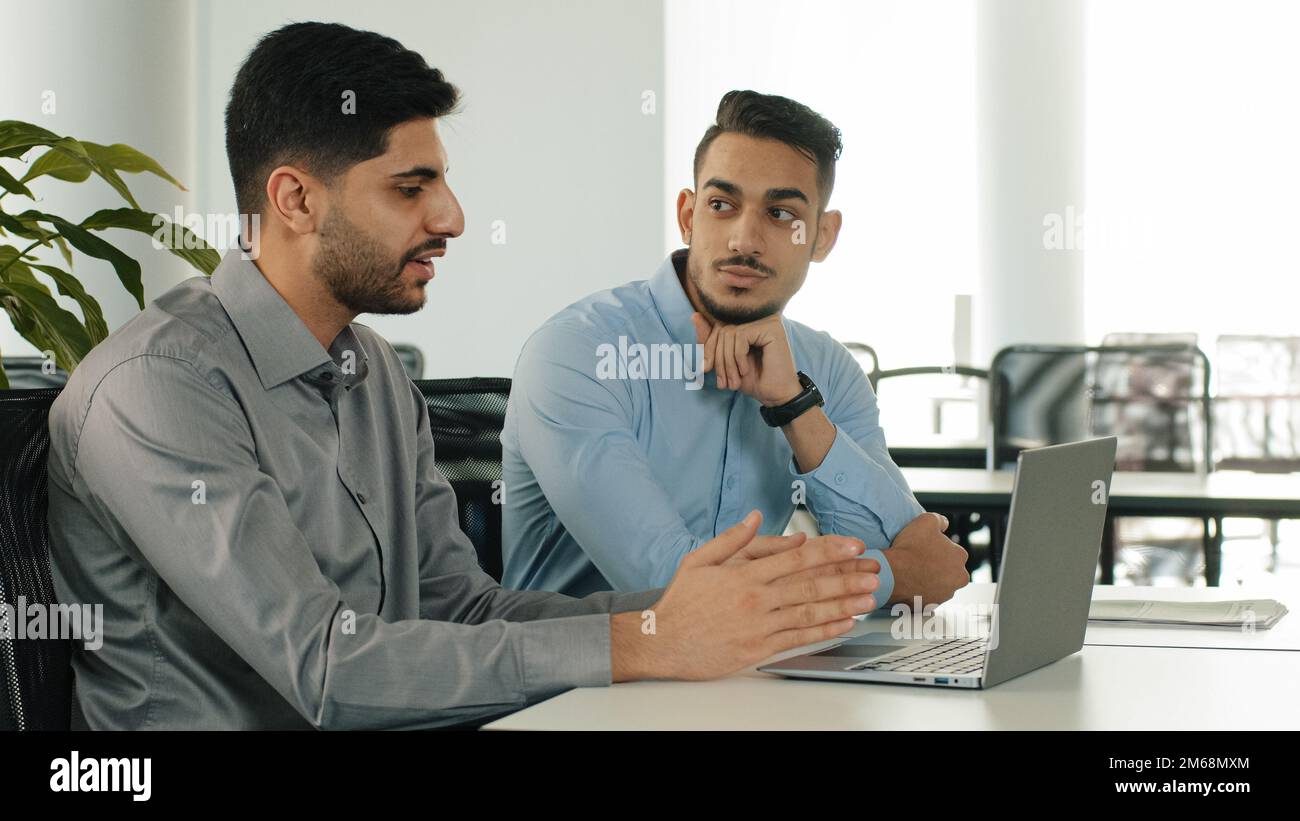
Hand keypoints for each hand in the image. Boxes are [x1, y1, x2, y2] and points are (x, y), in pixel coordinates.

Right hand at [611, 510, 880, 681]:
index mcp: (744, 574)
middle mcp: (756, 599)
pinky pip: (798, 639)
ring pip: (810, 613)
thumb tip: (756, 517)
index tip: (853, 547)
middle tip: (873, 573)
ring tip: (868, 598)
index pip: (796, 559)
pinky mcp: (758, 649)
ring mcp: (759, 626)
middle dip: (846, 578)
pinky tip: (843, 624)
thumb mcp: (699, 559)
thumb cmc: (680, 601)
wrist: (661, 641)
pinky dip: (823, 631)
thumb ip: (732, 538)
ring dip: (843, 605)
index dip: (829, 551)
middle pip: (810, 586)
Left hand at [692, 312, 801, 405]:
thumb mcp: (724, 360)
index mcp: (747, 322)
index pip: (717, 326)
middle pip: (722, 329)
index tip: (706, 368)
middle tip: (722, 381)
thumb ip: (710, 340)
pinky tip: (745, 370)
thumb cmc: (753, 379)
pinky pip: (740, 336)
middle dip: (717, 357)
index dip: (708, 347)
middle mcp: (758, 317)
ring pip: (729, 333)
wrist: (775, 395)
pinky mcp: (771, 327)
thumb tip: (694, 316)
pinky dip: (738, 357)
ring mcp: (766, 320)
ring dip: (727, 362)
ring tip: (733, 381)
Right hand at [883, 512, 969, 607]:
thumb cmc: (909, 548)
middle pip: (950, 570)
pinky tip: (910, 583)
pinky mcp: (932, 606)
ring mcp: (946, 594)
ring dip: (931, 579)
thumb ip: (939, 520)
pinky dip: (921, 591)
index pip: (953, 550)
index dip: (938, 548)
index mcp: (960, 557)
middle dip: (939, 566)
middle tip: (920, 561)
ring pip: (940, 584)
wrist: (893, 574)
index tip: (926, 548)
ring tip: (913, 572)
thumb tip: (944, 523)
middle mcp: (959, 578)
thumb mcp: (926, 521)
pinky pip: (928, 596)